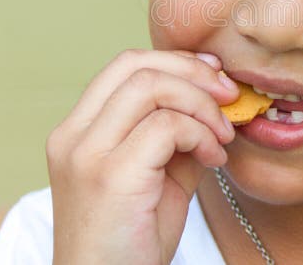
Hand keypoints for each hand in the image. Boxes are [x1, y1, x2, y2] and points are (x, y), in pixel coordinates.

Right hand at [45, 49, 239, 264]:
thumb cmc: (134, 241)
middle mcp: (73, 136)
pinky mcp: (110, 176)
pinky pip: (166, 126)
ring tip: (221, 137)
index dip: (175, 61)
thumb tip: (215, 97)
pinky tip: (214, 159)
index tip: (214, 75)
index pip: (125, 66)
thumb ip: (177, 134)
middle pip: (135, 65)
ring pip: (151, 87)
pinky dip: (201, 134)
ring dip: (201, 105)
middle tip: (229, 96)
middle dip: (193, 73)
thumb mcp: (159, 175)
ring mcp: (86, 155)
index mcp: (78, 131)